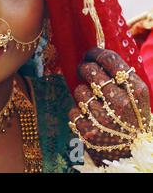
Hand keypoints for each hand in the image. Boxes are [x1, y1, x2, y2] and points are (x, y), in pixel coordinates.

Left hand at [68, 48, 150, 165]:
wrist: (133, 155)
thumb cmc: (132, 121)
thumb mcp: (137, 99)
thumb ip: (120, 78)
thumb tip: (95, 56)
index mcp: (136, 91)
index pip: (110, 60)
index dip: (95, 53)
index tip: (89, 54)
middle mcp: (120, 102)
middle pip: (90, 71)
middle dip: (84, 69)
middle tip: (84, 71)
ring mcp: (103, 117)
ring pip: (79, 90)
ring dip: (82, 94)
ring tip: (92, 101)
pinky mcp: (88, 130)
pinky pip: (73, 110)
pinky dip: (78, 113)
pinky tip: (89, 118)